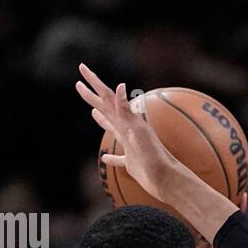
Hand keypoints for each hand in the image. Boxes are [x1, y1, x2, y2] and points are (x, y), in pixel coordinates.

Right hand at [75, 63, 178, 201]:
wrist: (168, 180)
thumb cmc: (154, 157)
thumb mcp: (138, 131)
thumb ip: (127, 111)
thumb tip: (120, 85)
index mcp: (127, 121)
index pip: (106, 97)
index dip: (94, 82)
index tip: (82, 67)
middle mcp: (128, 130)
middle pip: (106, 109)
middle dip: (92, 96)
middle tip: (79, 84)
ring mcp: (130, 146)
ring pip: (112, 129)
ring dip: (102, 119)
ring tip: (93, 112)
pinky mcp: (132, 163)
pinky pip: (118, 158)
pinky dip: (111, 156)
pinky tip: (106, 157)